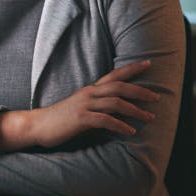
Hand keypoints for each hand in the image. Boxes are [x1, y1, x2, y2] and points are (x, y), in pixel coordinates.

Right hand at [31, 59, 160, 147]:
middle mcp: (89, 94)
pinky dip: (120, 125)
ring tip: (149, 117)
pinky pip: (105, 120)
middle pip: (119, 86)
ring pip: (116, 102)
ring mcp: (84, 105)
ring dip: (135, 110)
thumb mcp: (81, 107)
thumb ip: (98, 106)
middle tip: (157, 96)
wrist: (38, 125)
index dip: (132, 68)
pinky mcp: (81, 119)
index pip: (114, 74)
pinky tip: (130, 132)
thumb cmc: (61, 119)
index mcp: (90, 90)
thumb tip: (118, 111)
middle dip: (140, 90)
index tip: (149, 63)